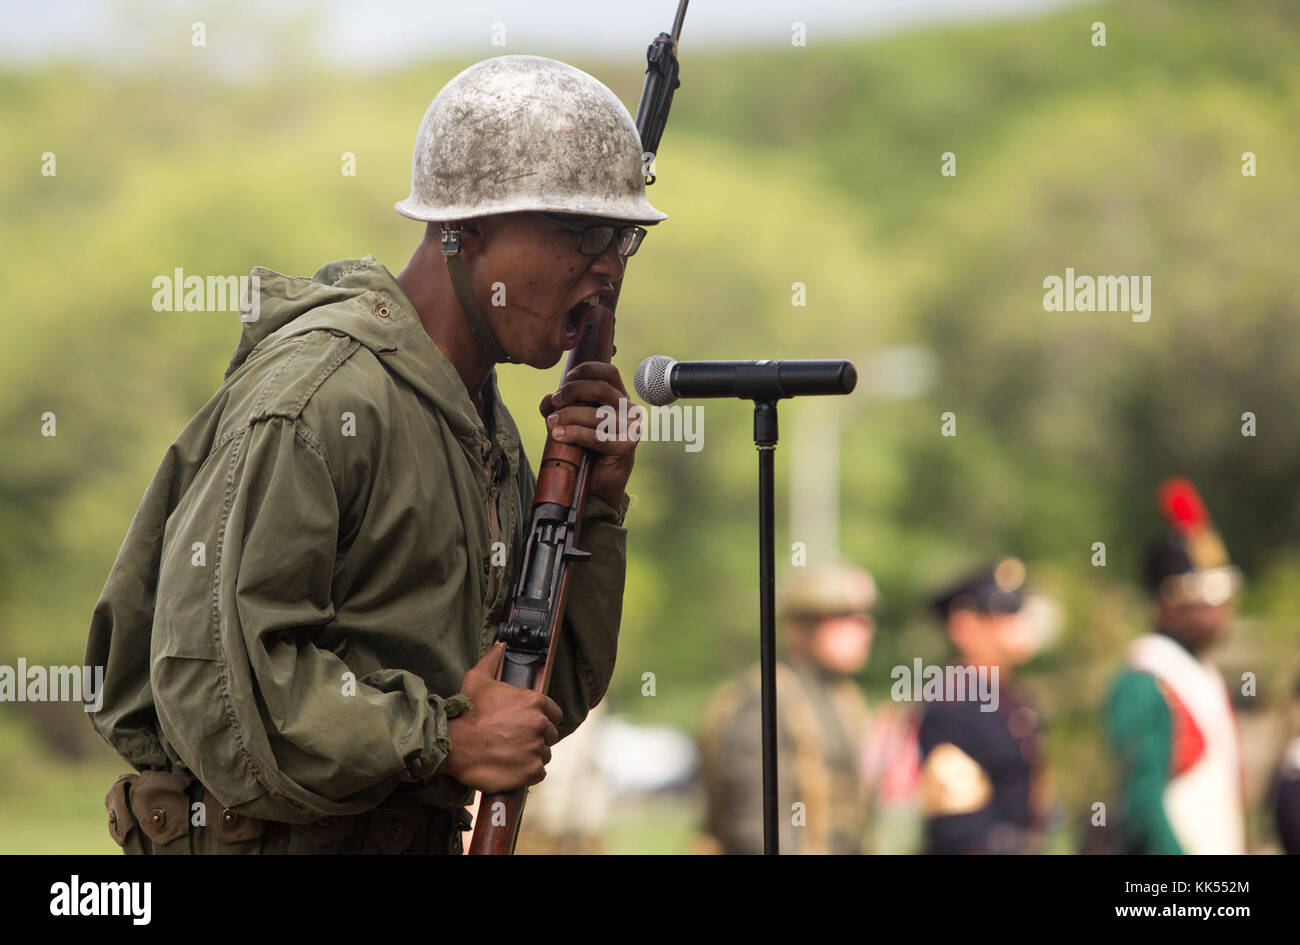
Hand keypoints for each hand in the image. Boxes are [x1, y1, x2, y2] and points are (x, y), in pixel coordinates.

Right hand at [443, 643, 562, 792]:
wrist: (452, 745)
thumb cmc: (465, 713)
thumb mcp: (476, 680)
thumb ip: (492, 660)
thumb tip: (500, 645)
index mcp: (534, 701)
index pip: (554, 712)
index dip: (542, 718)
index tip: (527, 723)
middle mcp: (539, 724)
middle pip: (549, 734)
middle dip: (535, 736)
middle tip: (514, 739)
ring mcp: (537, 748)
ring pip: (544, 753)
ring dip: (531, 754)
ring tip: (510, 753)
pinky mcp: (531, 770)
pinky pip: (538, 772)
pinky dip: (527, 772)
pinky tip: (512, 766)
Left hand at [539, 361, 639, 509]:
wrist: (599, 485)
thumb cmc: (586, 450)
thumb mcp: (570, 423)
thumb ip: (560, 408)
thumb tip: (548, 399)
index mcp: (619, 399)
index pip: (610, 373)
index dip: (588, 369)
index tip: (567, 377)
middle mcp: (629, 410)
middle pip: (602, 389)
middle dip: (574, 391)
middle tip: (555, 401)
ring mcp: (631, 428)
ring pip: (597, 414)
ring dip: (570, 415)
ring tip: (551, 423)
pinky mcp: (626, 447)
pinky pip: (597, 436)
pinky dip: (575, 434)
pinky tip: (558, 436)